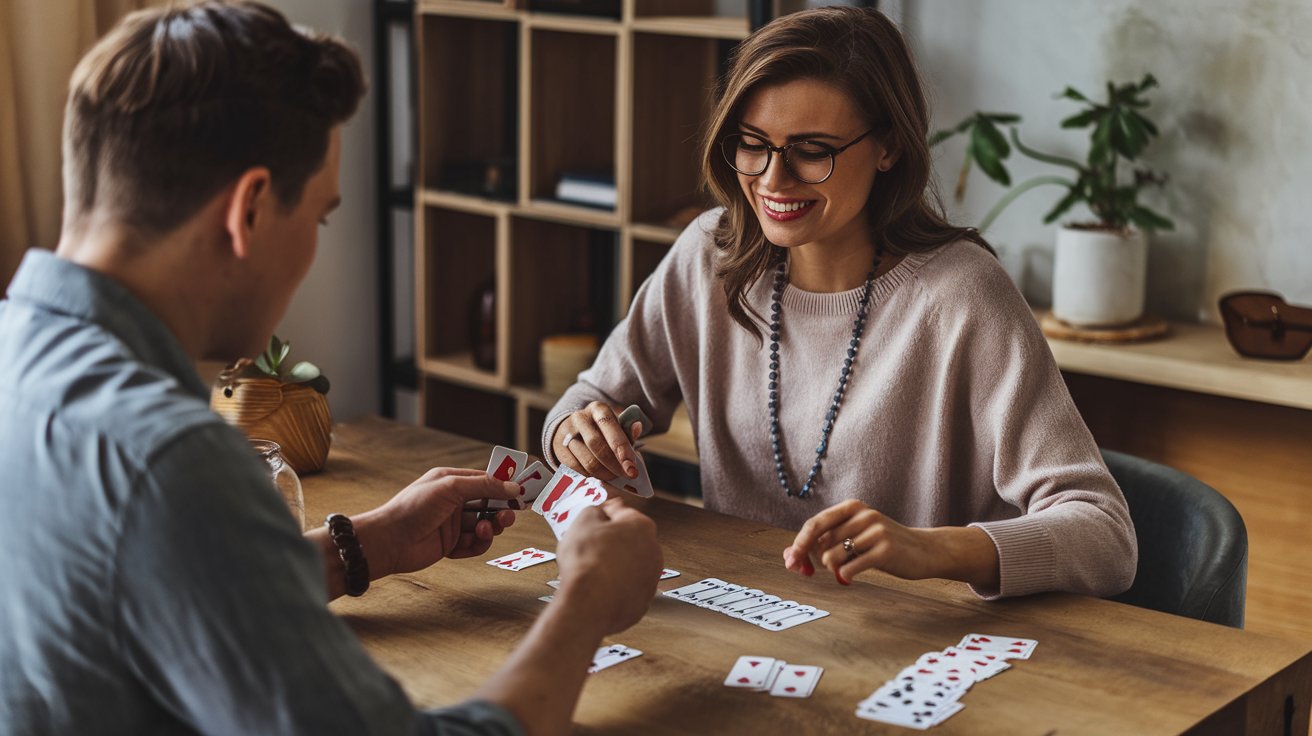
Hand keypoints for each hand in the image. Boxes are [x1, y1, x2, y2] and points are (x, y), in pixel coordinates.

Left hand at [357, 467, 519, 577]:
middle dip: (501, 511)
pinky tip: (473, 543)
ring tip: (486, 530)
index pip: (486, 481)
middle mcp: (453, 502)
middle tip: (510, 516)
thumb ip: (484, 486)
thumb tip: (513, 487)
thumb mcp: (451, 487)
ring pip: (483, 526)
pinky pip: (473, 545)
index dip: (504, 487)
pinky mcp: (450, 545)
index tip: (522, 493)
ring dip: (490, 529)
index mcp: (451, 481)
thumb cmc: (414, 507)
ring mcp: (452, 524)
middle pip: (488, 505)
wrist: (388, 540)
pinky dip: (478, 545)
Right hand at [553, 401, 642, 481]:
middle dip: (614, 465)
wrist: (573, 429)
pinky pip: (576, 468)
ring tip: (614, 477)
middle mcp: (580, 418)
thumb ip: (627, 431)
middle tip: (626, 476)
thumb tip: (637, 427)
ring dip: (604, 473)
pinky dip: (590, 476)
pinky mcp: (559, 448)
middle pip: (597, 445)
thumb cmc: (602, 430)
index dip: (622, 449)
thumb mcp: (616, 426)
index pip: (610, 427)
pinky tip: (599, 477)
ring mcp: (567, 434)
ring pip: (587, 460)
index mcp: (598, 409)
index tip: (632, 468)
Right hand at [555, 499, 661, 634]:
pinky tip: (598, 587)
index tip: (598, 516)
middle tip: (590, 545)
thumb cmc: (587, 563)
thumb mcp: (583, 521)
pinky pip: (627, 589)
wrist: (589, 604)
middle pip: (629, 540)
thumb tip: (598, 514)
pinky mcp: (642, 602)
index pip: (622, 512)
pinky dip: (615, 587)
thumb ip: (594, 511)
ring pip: (630, 566)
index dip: (605, 514)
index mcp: (641, 526)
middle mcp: (653, 551)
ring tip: (591, 569)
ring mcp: (650, 578)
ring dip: (615, 565)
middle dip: (612, 542)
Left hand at [782, 499, 942, 584]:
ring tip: (844, 569)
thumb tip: (789, 555)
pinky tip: (850, 577)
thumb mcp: (855, 536)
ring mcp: (876, 531)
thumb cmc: (883, 545)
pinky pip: (849, 569)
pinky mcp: (886, 550)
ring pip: (832, 556)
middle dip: (813, 560)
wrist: (924, 550)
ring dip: (832, 569)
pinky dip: (844, 577)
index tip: (790, 561)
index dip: (799, 544)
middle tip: (814, 570)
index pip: (815, 523)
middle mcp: (863, 515)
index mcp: (853, 507)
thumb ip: (825, 542)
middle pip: (821, 542)